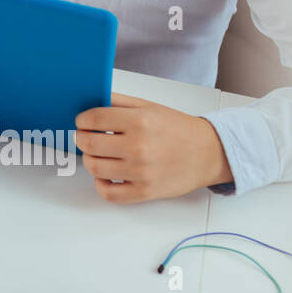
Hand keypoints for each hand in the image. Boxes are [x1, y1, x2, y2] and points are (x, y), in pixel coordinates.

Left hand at [75, 92, 233, 202]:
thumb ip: (117, 101)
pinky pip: (108, 193)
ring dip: (90, 160)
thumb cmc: (178, 129)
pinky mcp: (145, 192)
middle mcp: (139, 147)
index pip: (92, 119)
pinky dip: (100, 184)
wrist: (209, 153)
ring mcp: (141, 172)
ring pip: (94, 168)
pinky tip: (106, 175)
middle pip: (88, 144)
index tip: (83, 122)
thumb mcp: (148, 106)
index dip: (82, 120)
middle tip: (86, 137)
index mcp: (139, 121)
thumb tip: (89, 99)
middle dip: (82, 138)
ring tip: (98, 154)